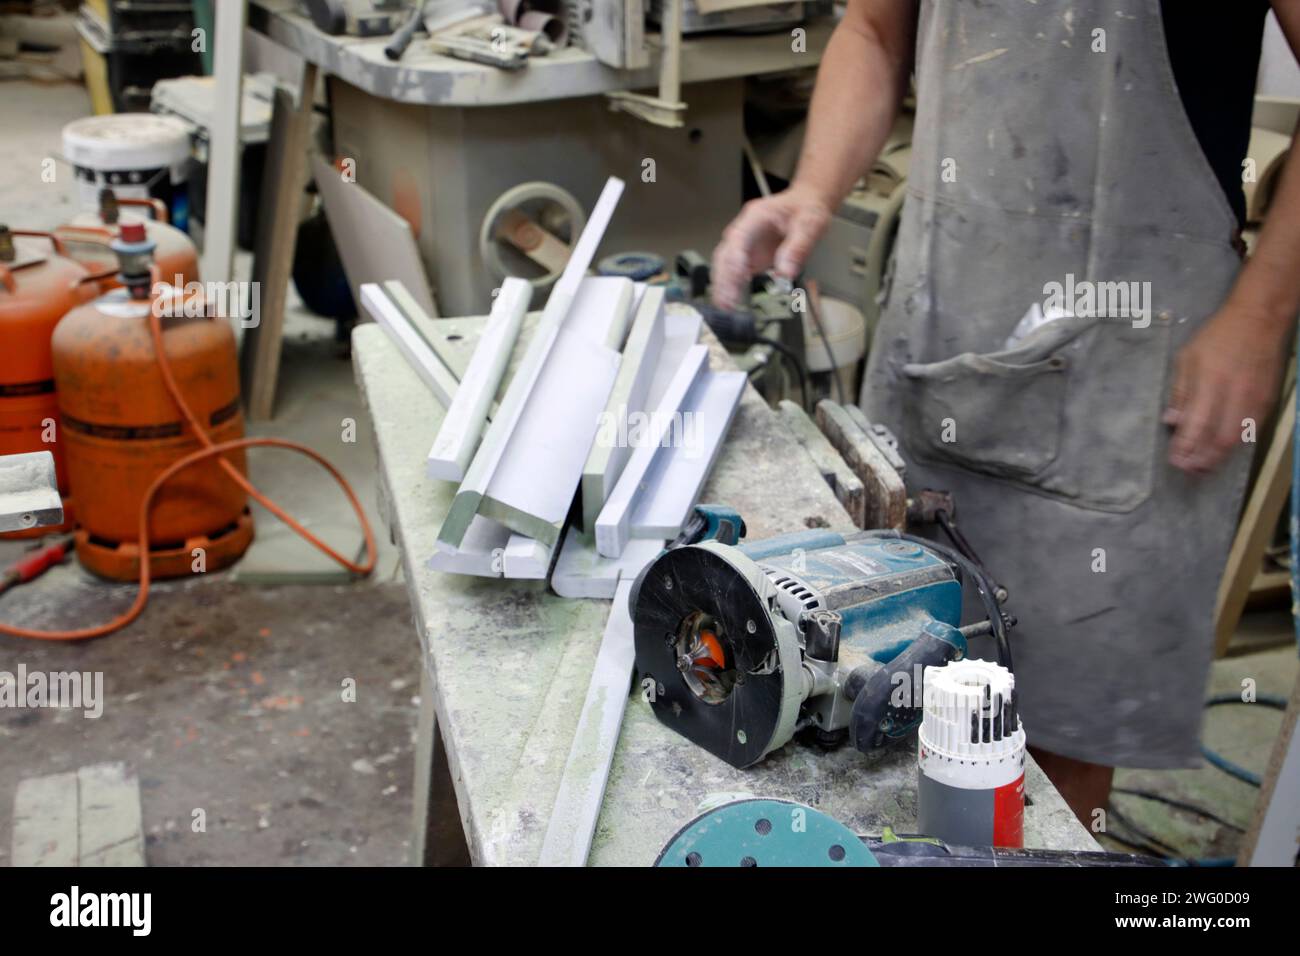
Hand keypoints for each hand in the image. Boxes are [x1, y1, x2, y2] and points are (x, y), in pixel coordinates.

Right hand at [710, 186, 832, 309]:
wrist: (805, 205)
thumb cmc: (805, 208)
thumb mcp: (809, 224)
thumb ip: (798, 247)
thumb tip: (786, 272)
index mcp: (755, 216)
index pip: (738, 238)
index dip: (736, 258)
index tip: (740, 277)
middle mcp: (745, 231)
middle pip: (725, 254)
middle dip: (725, 278)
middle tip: (729, 300)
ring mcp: (745, 245)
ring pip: (725, 265)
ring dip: (723, 286)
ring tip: (726, 305)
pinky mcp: (749, 258)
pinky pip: (735, 274)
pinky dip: (731, 288)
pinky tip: (732, 302)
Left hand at [1164, 305, 1287, 472]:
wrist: (1260, 320)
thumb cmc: (1217, 336)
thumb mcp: (1187, 357)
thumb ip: (1180, 391)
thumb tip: (1172, 421)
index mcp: (1211, 382)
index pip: (1196, 425)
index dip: (1185, 447)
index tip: (1174, 460)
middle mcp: (1234, 395)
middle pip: (1220, 439)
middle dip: (1203, 460)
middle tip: (1188, 471)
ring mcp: (1254, 399)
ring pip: (1238, 439)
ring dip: (1219, 457)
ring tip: (1203, 468)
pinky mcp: (1267, 400)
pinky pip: (1251, 430)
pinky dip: (1236, 444)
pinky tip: (1223, 450)